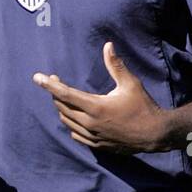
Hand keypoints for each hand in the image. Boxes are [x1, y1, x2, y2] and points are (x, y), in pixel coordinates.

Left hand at [33, 42, 167, 153]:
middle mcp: (90, 123)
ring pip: (67, 121)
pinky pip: (76, 134)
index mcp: (96, 107)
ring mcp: (92, 136)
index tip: (37, 77)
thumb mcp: (130, 84)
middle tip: (55, 80)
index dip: (49, 85)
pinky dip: (71, 123)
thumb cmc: (143, 107)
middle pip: (62, 107)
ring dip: (62, 108)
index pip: (65, 94)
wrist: (155, 134)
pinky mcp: (97, 145)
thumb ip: (116, 66)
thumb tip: (108, 45)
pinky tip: (73, 117)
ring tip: (63, 96)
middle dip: (55, 93)